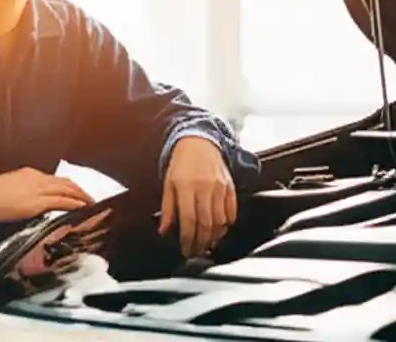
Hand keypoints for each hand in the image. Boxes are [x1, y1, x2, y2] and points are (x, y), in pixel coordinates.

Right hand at [0, 167, 94, 222]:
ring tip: (91, 203)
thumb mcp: (8, 188)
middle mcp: (37, 178)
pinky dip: (75, 204)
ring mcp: (38, 190)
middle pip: (65, 182)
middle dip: (79, 190)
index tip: (75, 192)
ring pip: (67, 190)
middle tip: (90, 198)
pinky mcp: (37, 203)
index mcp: (29, 173)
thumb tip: (28, 202)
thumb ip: (22, 192)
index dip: (67, 185)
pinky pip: (62, 202)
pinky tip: (82, 208)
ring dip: (81, 197)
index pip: (54, 179)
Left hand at [157, 136, 236, 257]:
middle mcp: (204, 188)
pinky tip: (219, 230)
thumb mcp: (168, 183)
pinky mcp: (230, 186)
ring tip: (206, 244)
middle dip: (201, 243)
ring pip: (220, 220)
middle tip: (196, 252)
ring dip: (214, 236)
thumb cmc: (181, 164)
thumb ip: (167, 209)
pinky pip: (232, 211)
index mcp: (186, 187)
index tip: (186, 251)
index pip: (189, 220)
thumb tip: (164, 231)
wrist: (200, 142)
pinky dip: (227, 224)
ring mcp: (219, 187)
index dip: (188, 240)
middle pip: (206, 224)